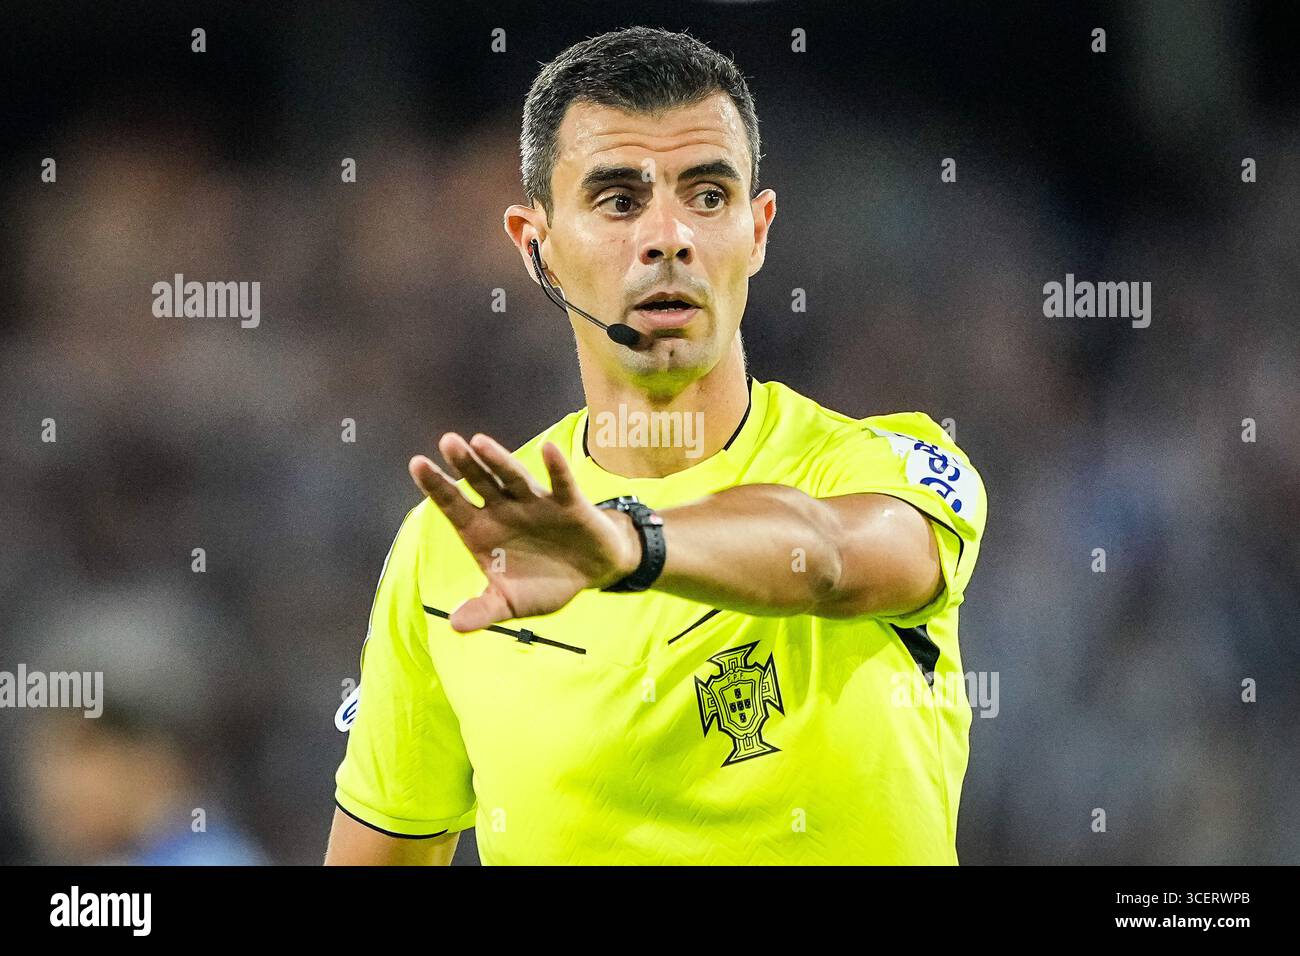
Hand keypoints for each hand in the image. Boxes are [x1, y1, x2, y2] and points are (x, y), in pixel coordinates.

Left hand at [409, 433, 639, 631]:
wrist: (591, 572)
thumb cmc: (544, 583)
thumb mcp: (511, 603)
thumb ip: (484, 611)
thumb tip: (454, 625)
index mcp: (483, 530)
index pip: (453, 504)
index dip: (436, 485)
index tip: (417, 463)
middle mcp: (505, 509)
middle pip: (480, 482)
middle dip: (465, 464)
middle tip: (448, 441)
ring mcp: (535, 502)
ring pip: (513, 477)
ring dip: (499, 460)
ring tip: (480, 442)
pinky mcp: (568, 502)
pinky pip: (560, 482)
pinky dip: (555, 467)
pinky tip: (547, 449)